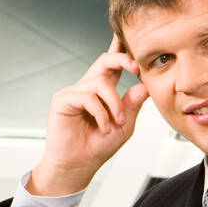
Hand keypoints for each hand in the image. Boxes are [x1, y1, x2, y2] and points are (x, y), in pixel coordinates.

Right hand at [30, 34, 149, 195]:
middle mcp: (88, 87)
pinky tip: (103, 126)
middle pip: (105, 60)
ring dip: (114, 104)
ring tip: (116, 123)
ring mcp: (75, 92)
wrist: (78, 166)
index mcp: (103, 90)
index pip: (113, 65)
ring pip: (100, 83)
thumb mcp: (124, 125)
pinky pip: (87, 96)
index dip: (122, 50)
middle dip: (122, 59)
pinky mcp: (63, 99)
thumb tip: (144, 85)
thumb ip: (132, 105)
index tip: (134, 40)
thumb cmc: (98, 147)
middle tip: (136, 68)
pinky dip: (100, 113)